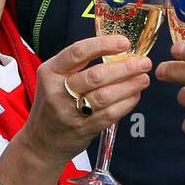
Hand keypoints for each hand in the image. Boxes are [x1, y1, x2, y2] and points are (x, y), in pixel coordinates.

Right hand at [19, 35, 150, 164]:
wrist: (41, 142)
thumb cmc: (54, 104)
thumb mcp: (55, 79)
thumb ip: (79, 65)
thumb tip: (118, 52)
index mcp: (50, 72)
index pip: (78, 52)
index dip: (104, 45)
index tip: (125, 43)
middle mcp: (57, 91)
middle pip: (96, 76)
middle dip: (125, 68)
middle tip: (144, 63)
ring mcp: (69, 112)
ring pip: (105, 96)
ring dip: (129, 86)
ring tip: (144, 78)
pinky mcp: (83, 129)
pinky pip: (110, 114)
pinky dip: (126, 103)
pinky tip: (135, 95)